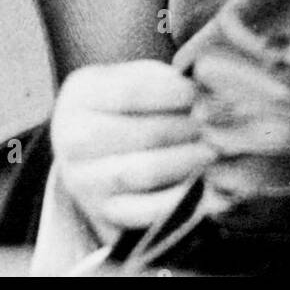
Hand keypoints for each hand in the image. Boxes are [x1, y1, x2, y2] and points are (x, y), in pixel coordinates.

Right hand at [50, 60, 215, 243]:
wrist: (98, 148)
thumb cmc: (129, 104)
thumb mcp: (137, 78)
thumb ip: (166, 80)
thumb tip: (205, 93)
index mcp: (81, 95)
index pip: (132, 91)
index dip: (174, 92)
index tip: (198, 93)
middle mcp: (73, 139)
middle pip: (145, 133)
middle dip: (189, 128)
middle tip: (216, 125)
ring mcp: (85, 180)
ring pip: (146, 171)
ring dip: (188, 160)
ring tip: (212, 150)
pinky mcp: (104, 211)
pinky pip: (146, 210)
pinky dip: (179, 197)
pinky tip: (202, 182)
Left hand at [191, 33, 289, 213]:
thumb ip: (273, 45)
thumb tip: (229, 18)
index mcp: (268, 82)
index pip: (206, 68)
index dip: (224, 74)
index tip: (246, 85)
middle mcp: (251, 126)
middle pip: (202, 113)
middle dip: (225, 114)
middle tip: (267, 125)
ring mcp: (249, 174)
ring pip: (206, 158)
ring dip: (229, 156)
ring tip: (272, 159)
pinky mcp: (257, 216)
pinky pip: (217, 202)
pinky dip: (234, 196)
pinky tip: (270, 188)